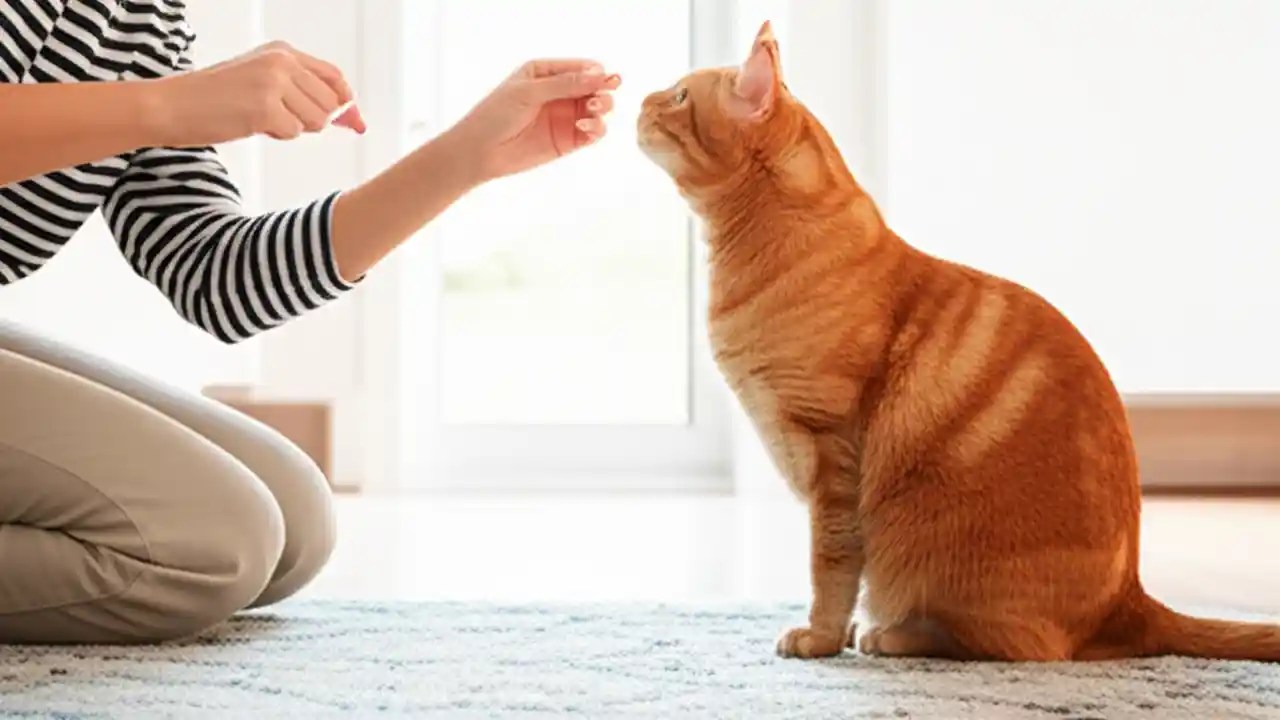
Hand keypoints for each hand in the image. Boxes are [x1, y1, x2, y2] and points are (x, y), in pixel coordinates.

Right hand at [149, 41, 366, 146]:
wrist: (172, 106)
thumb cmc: (216, 99)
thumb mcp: (261, 81)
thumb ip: (302, 91)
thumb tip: (351, 116)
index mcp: (282, 51)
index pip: (334, 76)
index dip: (346, 101)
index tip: (351, 120)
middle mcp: (282, 62)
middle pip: (331, 103)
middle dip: (314, 120)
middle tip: (280, 118)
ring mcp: (274, 83)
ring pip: (316, 121)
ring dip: (294, 128)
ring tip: (261, 118)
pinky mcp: (265, 108)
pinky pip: (294, 134)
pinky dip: (277, 136)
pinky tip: (251, 125)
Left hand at [447, 59, 619, 182]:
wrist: (481, 152)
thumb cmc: (496, 115)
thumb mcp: (528, 92)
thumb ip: (564, 84)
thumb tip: (600, 74)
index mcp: (546, 72)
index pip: (582, 67)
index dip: (596, 72)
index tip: (604, 79)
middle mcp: (560, 92)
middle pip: (595, 87)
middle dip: (603, 90)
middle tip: (597, 99)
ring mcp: (566, 116)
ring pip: (599, 108)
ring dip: (603, 108)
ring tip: (592, 111)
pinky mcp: (569, 140)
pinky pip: (593, 131)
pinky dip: (597, 128)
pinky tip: (585, 128)